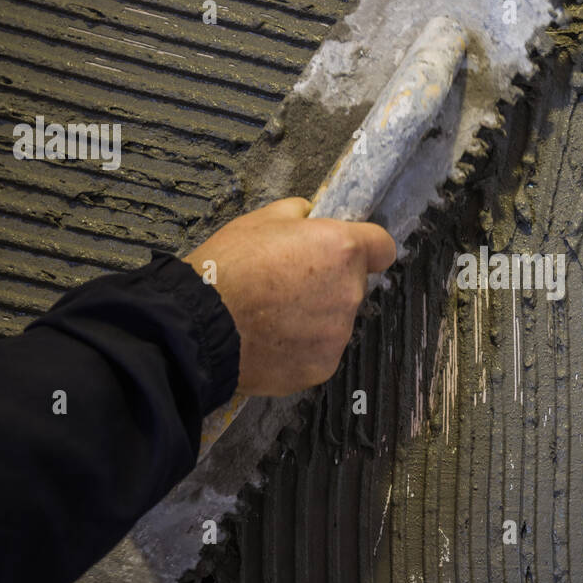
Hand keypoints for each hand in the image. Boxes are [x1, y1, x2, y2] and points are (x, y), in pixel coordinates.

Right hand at [184, 197, 396, 395]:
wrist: (199, 326)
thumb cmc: (228, 267)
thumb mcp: (260, 220)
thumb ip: (298, 215)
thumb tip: (309, 217)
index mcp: (341, 249)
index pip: (383, 247)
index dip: (366, 248)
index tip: (347, 254)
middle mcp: (350, 293)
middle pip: (353, 286)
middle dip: (328, 284)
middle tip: (286, 285)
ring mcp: (338, 334)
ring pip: (335, 321)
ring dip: (314, 318)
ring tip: (271, 317)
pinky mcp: (323, 367)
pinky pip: (319, 351)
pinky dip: (301, 348)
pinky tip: (269, 341)